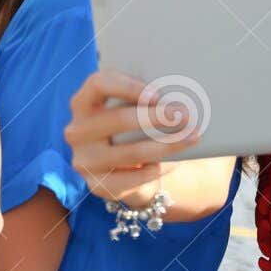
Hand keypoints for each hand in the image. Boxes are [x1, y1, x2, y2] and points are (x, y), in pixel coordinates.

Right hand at [63, 70, 200, 206]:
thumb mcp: (134, 108)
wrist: (130, 167)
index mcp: (83, 102)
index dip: (128, 87)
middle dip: (156, 116)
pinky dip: (157, 169)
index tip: (157, 94)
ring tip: (193, 137)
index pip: (98, 84)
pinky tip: (175, 162)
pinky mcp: (98, 186)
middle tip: (185, 114)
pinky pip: (132, 179)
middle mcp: (77, 131)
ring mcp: (84, 161)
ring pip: (131, 152)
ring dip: (167, 145)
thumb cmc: (135, 127)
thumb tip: (177, 96)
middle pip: (118, 119)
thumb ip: (144, 98)